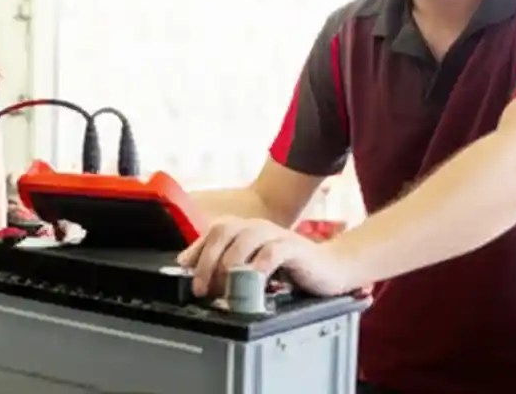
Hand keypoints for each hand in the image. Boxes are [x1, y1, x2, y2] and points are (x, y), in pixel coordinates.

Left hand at [177, 217, 362, 298]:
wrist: (330, 268)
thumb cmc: (289, 269)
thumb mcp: (254, 267)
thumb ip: (229, 267)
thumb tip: (196, 275)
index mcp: (244, 229)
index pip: (213, 232)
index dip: (196, 250)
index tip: (185, 272)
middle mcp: (257, 227)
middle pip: (223, 232)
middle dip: (207, 260)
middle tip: (202, 288)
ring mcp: (276, 235)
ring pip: (245, 238)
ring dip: (229, 264)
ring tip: (224, 288)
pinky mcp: (294, 247)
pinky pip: (273, 251)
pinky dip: (259, 265)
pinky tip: (252, 281)